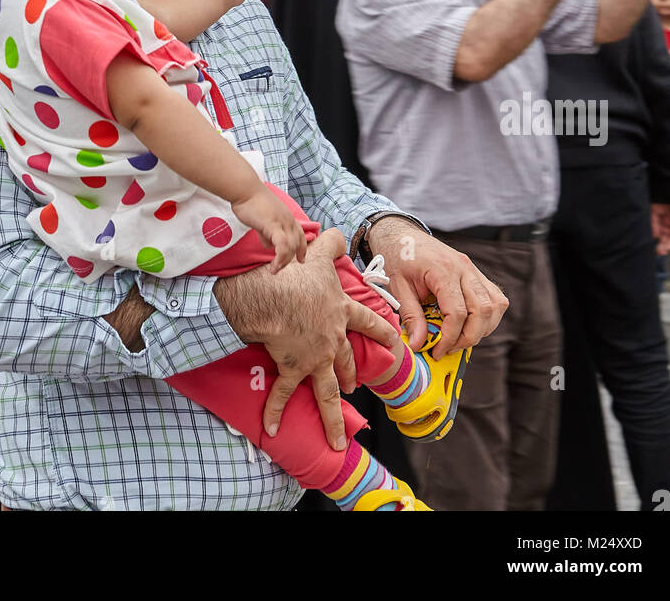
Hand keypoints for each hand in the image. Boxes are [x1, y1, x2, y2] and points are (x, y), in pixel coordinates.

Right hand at [214, 227, 398, 447]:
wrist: (277, 296)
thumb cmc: (298, 275)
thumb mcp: (318, 255)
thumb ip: (331, 243)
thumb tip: (338, 232)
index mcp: (341, 312)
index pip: (368, 322)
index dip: (383, 332)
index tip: (397, 344)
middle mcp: (332, 339)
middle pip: (346, 360)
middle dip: (351, 374)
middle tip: (355, 386)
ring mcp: (314, 357)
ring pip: (327, 391)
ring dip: (332, 417)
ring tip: (338, 437)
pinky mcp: (292, 367)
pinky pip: (285, 394)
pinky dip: (277, 412)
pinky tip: (272, 428)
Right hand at [231, 187, 307, 273]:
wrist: (245, 189)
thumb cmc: (250, 202)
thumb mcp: (262, 219)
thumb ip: (267, 231)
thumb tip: (268, 242)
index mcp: (286, 216)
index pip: (299, 234)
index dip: (302, 248)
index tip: (301, 259)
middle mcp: (288, 219)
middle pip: (297, 242)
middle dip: (292, 257)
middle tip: (281, 267)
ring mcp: (282, 222)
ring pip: (291, 246)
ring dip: (284, 261)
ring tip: (274, 270)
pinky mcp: (273, 224)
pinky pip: (282, 245)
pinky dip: (280, 257)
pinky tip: (273, 266)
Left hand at [367, 218, 508, 358]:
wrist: (402, 235)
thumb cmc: (398, 259)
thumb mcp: (397, 287)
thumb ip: (411, 316)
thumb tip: (419, 345)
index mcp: (443, 269)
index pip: (458, 312)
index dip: (450, 338)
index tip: (437, 352)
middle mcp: (464, 268)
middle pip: (482, 310)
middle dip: (469, 337)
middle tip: (448, 349)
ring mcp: (472, 269)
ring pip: (495, 305)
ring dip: (482, 328)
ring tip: (459, 338)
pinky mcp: (475, 273)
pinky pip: (494, 298)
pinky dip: (488, 316)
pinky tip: (469, 324)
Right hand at [651, 201, 669, 254]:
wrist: (665, 189)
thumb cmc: (658, 200)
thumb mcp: (654, 215)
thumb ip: (655, 227)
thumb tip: (655, 238)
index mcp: (666, 223)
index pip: (665, 237)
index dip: (661, 244)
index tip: (656, 251)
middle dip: (667, 246)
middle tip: (661, 252)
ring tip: (667, 248)